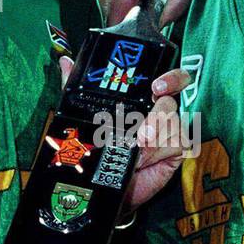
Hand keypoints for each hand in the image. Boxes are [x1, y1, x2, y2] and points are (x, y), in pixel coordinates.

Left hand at [58, 59, 193, 208]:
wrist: (109, 181)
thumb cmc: (102, 146)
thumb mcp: (86, 115)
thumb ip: (76, 87)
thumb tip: (66, 62)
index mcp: (145, 97)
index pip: (169, 79)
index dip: (171, 78)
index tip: (156, 86)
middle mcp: (161, 109)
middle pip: (171, 101)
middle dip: (158, 115)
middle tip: (142, 134)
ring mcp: (171, 128)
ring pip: (172, 125)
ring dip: (151, 142)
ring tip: (134, 153)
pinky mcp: (178, 148)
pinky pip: (176, 144)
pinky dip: (158, 153)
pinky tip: (145, 160)